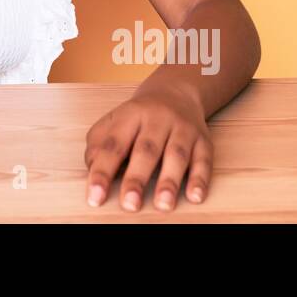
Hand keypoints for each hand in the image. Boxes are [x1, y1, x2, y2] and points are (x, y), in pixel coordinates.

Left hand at [83, 81, 211, 211]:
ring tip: (162, 204)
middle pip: (145, 150)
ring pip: (176, 154)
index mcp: (130, 115)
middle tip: (129, 204)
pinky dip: (200, 179)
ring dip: (169, 181)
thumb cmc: (138, 117)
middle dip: (136, 179)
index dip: (103, 171)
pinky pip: (203, 159)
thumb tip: (93, 168)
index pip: (113, 145)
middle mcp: (157, 119)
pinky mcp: (203, 140)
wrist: (175, 92)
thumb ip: (98, 144)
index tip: (95, 196)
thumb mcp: (114, 122)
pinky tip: (195, 196)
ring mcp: (182, 129)